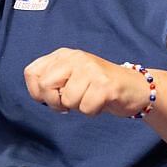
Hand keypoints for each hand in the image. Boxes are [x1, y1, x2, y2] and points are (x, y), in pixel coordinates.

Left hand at [24, 48, 150, 117]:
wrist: (134, 87)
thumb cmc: (97, 86)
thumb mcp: (70, 77)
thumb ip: (52, 81)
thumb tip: (38, 94)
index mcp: (63, 55)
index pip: (32, 72)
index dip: (36, 91)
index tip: (52, 97)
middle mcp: (75, 57)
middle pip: (45, 86)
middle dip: (56, 102)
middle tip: (71, 102)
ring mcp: (91, 69)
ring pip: (68, 100)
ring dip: (79, 107)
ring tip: (90, 98)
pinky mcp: (105, 84)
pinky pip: (86, 108)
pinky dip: (93, 112)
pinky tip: (101, 102)